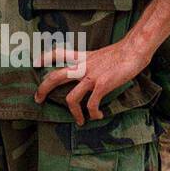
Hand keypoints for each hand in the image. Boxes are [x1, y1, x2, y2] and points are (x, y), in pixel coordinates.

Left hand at [33, 37, 147, 124]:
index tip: (36, 63)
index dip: (45, 57)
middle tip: (38, 99)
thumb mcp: (100, 55)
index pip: (59, 53)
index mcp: (82, 58)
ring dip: (74, 113)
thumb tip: (91, 74)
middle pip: (55, 77)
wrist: (134, 50)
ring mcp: (91, 76)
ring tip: (79, 121)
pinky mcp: (102, 85)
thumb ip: (92, 63)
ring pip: (71, 98)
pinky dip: (93, 113)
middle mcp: (83, 67)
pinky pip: (91, 105)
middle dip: (43, 89)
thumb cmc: (122, 52)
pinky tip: (98, 116)